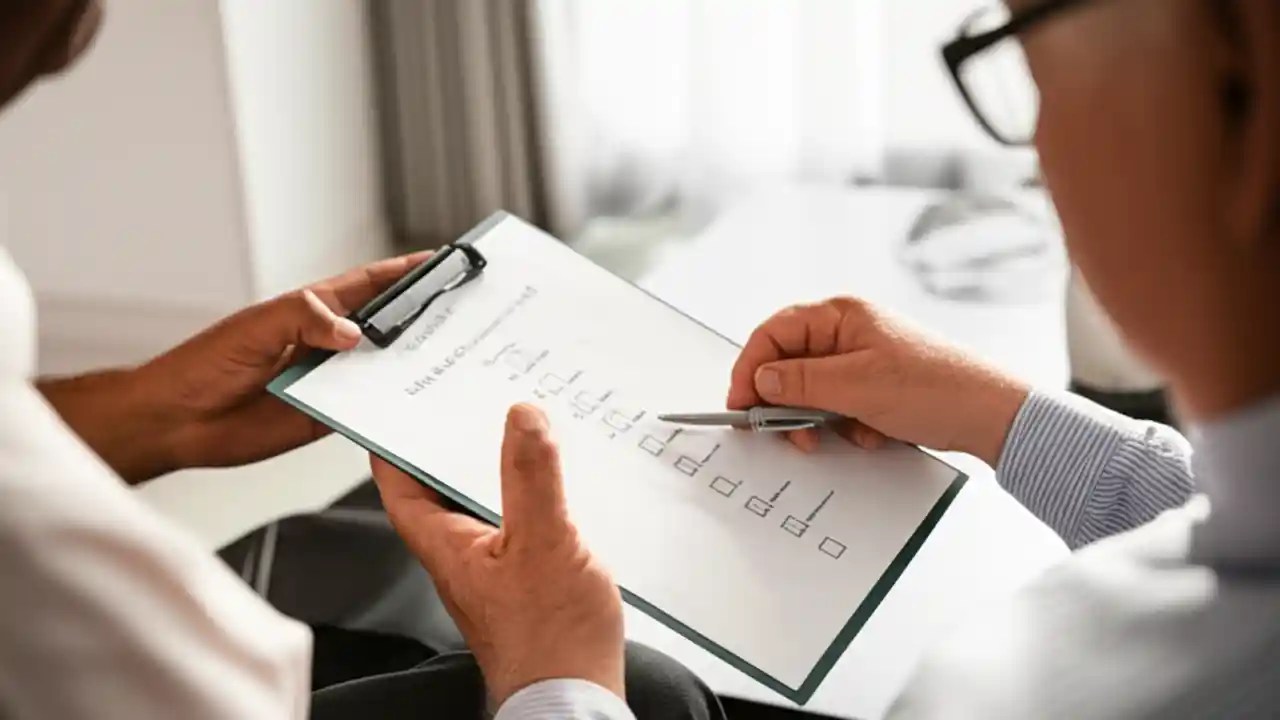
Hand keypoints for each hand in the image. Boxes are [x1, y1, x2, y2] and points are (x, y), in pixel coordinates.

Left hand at [40, 252, 429, 482]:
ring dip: (410, 367)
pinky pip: (366, 412)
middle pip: (387, 328)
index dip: (405, 273)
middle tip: (461, 315)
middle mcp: (326, 344)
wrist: (176, 420)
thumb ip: (305, 319)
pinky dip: (387, 410)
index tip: (442, 262)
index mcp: (312, 311)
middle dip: (423, 320)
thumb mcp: (256, 327)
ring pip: (382, 371)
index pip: (370, 285)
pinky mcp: (325, 417)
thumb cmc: (203, 364)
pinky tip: (409, 407)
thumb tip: (352, 334)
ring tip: (449, 361)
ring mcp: (328, 381)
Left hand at [371, 404, 624, 706]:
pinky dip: (530, 502)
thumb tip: (522, 417)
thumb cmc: (551, 640)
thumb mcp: (543, 540)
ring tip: (515, 436)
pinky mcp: (527, 585)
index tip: (391, 411)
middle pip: (441, 495)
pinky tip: (558, 491)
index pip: (400, 489)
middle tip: (458, 409)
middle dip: (448, 451)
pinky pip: (519, 529)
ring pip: (483, 510)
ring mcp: (495, 575)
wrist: (575, 699)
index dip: (390, 448)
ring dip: (494, 475)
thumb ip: (531, 477)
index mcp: (449, 548)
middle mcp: (464, 561)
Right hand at [727, 297, 1028, 465]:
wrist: (989, 415)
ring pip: (812, 392)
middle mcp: (847, 333)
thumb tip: (761, 381)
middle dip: (789, 402)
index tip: (742, 404)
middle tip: (789, 431)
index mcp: (840, 315)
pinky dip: (846, 426)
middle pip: (789, 365)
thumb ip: (801, 382)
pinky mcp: (873, 387)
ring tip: (846, 432)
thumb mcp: (858, 386)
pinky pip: (837, 407)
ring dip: (821, 419)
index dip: (751, 368)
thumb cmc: (936, 387)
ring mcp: (860, 361)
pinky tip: (871, 433)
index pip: (773, 333)